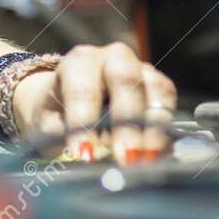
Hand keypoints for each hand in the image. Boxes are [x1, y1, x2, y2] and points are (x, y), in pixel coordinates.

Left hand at [11, 42, 176, 162]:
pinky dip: (164, 130)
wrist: (70, 102)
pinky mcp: (159, 85)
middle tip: (125, 158)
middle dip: (126, 120)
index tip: (84, 154)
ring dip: (152, 127)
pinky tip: (157, 154)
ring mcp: (140, 68)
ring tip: (146, 160)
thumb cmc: (58, 113)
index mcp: (78, 61)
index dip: (84, 121)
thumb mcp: (50, 123)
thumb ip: (64, 137)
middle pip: (124, 79)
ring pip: (154, 88)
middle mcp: (111, 58)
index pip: (82, 87)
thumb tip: (86, 159)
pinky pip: (168, 102)